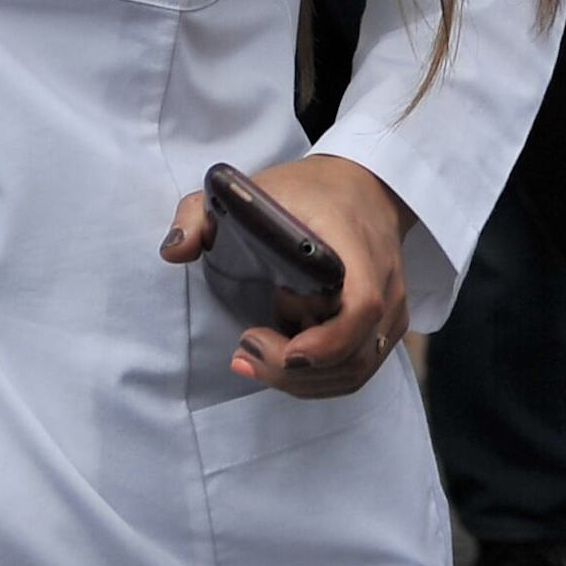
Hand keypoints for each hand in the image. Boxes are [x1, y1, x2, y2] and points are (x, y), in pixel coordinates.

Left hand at [159, 153, 411, 397]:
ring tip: (254, 357)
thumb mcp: (248, 189)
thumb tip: (173, 251)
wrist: (363, 187)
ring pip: (354, 371)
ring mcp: (392, 308)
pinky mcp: (388, 326)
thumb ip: (200, 214)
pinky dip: (318, 375)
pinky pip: (357, 368)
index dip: (327, 341)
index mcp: (354, 245)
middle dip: (293, 370)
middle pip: (352, 354)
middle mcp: (383, 282)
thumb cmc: (305, 191)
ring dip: (303, 379)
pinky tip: (281, 356)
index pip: (361, 305)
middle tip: (244, 353)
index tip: (283, 349)